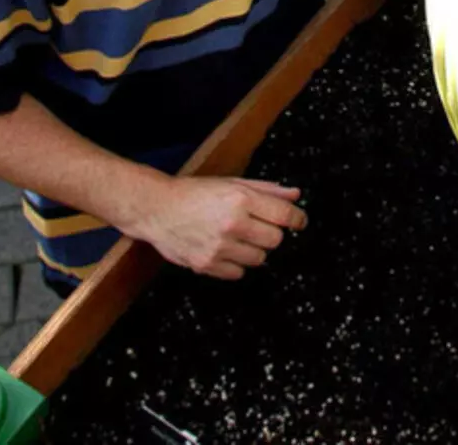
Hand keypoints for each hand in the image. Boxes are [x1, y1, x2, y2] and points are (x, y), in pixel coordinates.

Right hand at [132, 175, 306, 279]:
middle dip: (273, 233)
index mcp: (241, 199)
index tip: (299, 221)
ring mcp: (219, 247)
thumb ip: (267, 190)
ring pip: (259, 258)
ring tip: (239, 236)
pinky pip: (238, 273)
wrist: (158, 209)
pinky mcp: (206, 265)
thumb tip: (295, 195)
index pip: (284, 215)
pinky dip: (237, 263)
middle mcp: (232, 224)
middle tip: (261, 226)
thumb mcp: (233, 183)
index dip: (297, 219)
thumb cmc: (195, 193)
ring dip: (255, 249)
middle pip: (275, 240)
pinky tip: (226, 249)